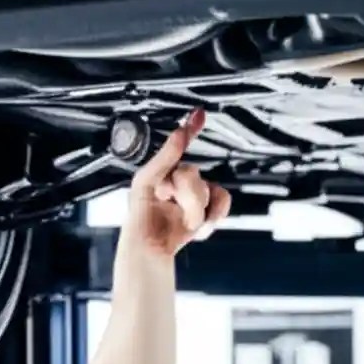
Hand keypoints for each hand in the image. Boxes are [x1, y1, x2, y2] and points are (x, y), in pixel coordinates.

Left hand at [127, 107, 230, 255]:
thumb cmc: (140, 218)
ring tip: (180, 219)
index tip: (199, 114)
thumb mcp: (146, 183)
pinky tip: (196, 226)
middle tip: (167, 202)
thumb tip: (178, 134)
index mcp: (163, 172)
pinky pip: (223, 202)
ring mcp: (196, 196)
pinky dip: (211, 216)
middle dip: (182, 191)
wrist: (150, 249)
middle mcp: (180, 181)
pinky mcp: (209, 211)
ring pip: (209, 191)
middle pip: (193, 173)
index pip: (180, 144)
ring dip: (194, 208)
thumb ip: (164, 158)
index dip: (191, 128)